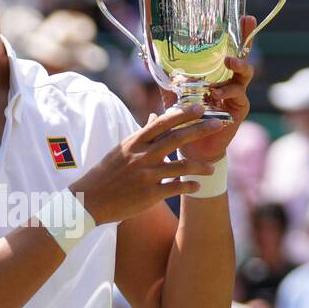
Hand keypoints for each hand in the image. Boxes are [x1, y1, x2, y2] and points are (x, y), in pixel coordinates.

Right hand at [68, 104, 226, 224]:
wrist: (89, 201)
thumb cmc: (106, 174)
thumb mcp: (121, 150)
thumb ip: (142, 134)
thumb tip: (154, 116)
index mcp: (135, 142)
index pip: (162, 123)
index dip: (182, 114)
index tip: (199, 107)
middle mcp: (142, 156)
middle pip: (176, 138)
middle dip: (200, 130)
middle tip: (219, 124)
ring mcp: (146, 175)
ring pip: (181, 165)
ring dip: (200, 165)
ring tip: (213, 168)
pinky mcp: (149, 194)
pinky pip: (176, 188)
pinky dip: (189, 186)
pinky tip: (197, 186)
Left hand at [158, 15, 256, 164]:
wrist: (190, 145)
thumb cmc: (184, 117)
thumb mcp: (172, 93)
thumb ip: (164, 76)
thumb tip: (144, 57)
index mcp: (217, 72)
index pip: (229, 48)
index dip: (239, 32)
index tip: (245, 16)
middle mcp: (230, 79)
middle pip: (243, 54)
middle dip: (247, 38)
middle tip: (244, 26)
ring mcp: (237, 93)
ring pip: (245, 74)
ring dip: (238, 66)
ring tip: (229, 62)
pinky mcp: (239, 109)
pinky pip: (239, 96)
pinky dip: (229, 92)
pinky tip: (218, 94)